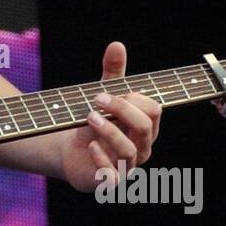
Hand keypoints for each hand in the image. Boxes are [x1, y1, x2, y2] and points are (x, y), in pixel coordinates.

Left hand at [60, 41, 161, 192]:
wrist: (73, 154)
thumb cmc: (95, 124)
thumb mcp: (103, 97)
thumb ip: (112, 73)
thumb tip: (117, 44)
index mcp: (145, 127)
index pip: (153, 110)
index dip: (131, 99)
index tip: (104, 92)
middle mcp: (141, 148)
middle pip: (146, 127)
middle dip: (122, 110)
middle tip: (96, 100)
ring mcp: (127, 166)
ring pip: (129, 150)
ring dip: (109, 131)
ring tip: (89, 117)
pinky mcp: (109, 181)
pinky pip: (112, 175)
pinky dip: (102, 159)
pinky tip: (90, 145)